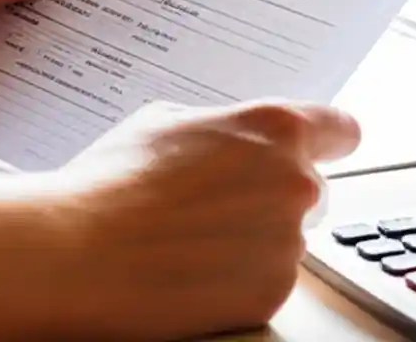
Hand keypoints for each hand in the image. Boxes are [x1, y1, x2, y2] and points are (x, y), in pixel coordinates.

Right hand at [0, 99, 361, 341]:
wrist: (74, 254)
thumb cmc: (110, 184)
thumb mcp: (165, 122)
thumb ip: (221, 128)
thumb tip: (231, 139)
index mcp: (275, 129)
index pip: (341, 129)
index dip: (327, 140)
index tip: (324, 148)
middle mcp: (295, 183)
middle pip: (311, 189)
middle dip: (274, 196)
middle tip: (218, 206)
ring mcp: (287, 243)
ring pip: (287, 240)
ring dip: (254, 241)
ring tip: (191, 242)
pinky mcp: (271, 293)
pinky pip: (267, 281)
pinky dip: (239, 280)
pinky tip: (192, 272)